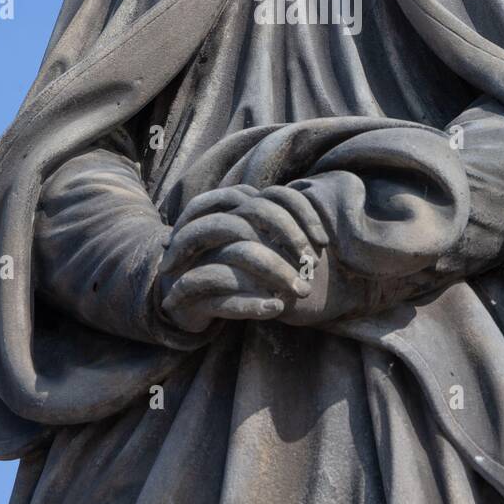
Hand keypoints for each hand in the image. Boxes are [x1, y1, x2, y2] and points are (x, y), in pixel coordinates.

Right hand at [158, 184, 328, 332]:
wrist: (180, 299)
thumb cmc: (227, 268)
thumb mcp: (252, 245)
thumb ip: (276, 231)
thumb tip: (320, 235)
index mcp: (227, 209)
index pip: (271, 196)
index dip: (301, 213)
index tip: (323, 241)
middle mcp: (210, 224)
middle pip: (256, 217)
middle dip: (291, 240)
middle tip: (313, 267)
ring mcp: (196, 255)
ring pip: (241, 253)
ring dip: (277, 272)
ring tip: (302, 291)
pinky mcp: (188, 290)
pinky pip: (222, 294)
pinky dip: (252, 302)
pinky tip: (276, 307)